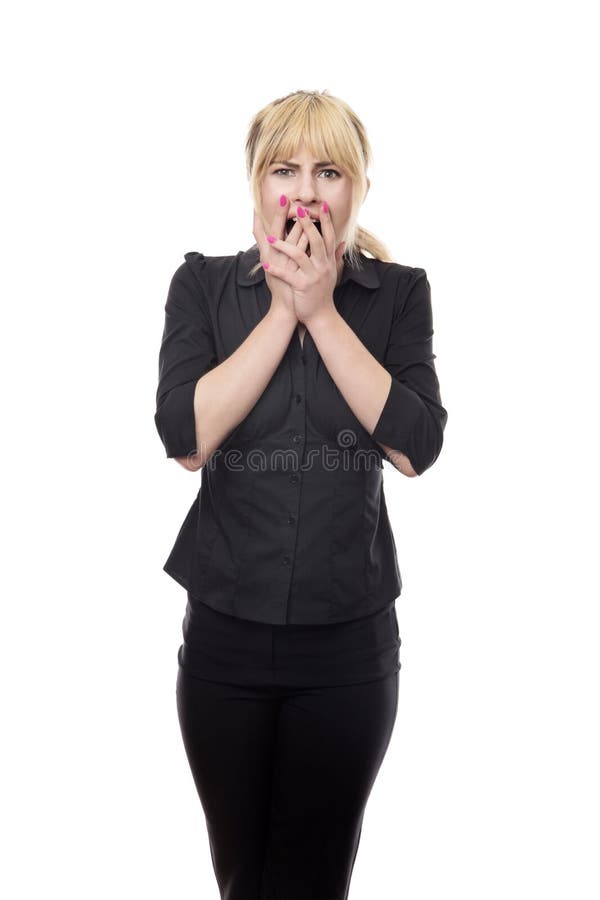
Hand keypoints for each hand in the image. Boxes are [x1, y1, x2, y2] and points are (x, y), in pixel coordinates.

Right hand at [252, 198, 308, 319]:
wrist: (285, 307)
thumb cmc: (279, 283)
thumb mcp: (270, 263)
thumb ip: (266, 243)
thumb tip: (262, 226)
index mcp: (271, 251)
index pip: (271, 227)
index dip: (275, 213)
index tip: (279, 197)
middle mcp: (276, 255)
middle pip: (280, 229)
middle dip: (285, 213)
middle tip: (288, 197)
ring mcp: (287, 263)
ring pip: (295, 237)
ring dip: (302, 223)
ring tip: (306, 208)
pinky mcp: (296, 270)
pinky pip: (304, 252)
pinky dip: (309, 240)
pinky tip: (316, 230)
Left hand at [259, 203, 345, 325]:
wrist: (320, 316)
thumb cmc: (322, 293)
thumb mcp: (331, 273)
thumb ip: (336, 256)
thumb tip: (343, 242)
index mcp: (328, 260)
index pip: (328, 236)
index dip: (326, 220)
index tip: (322, 205)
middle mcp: (323, 266)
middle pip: (316, 240)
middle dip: (307, 224)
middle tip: (298, 209)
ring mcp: (313, 276)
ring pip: (299, 255)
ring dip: (283, 245)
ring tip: (270, 239)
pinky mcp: (303, 287)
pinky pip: (288, 276)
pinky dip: (276, 270)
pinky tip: (265, 265)